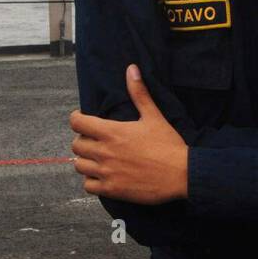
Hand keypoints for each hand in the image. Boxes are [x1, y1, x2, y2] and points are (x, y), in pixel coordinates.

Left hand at [69, 64, 188, 203]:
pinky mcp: (111, 189)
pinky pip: (88, 185)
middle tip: (95, 140)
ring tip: (98, 158)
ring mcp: (107, 172)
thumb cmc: (168, 144)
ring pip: (79, 165)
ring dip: (86, 161)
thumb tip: (131, 69)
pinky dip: (92, 181)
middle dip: (83, 140)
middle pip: (76, 144)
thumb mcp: (154, 116)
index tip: (83, 120)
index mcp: (112, 132)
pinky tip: (103, 176)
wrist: (181, 173)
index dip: (77, 119)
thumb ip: (139, 93)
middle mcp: (105, 152)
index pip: (77, 122)